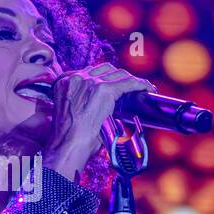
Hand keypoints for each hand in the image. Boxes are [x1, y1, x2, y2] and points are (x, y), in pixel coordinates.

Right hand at [41, 63, 154, 180]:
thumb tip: (96, 107)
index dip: (104, 77)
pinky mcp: (105, 90)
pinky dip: (139, 85)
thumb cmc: (68, 137)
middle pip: (105, 69)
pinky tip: (147, 89)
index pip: (90, 72)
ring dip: (129, 80)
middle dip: (118, 76)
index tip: (112, 84)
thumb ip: (79, 103)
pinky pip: (128, 82)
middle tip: (128, 87)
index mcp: (66, 83)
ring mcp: (91, 83)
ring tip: (139, 88)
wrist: (68, 145)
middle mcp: (78, 78)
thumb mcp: (69, 113)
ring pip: (117, 74)